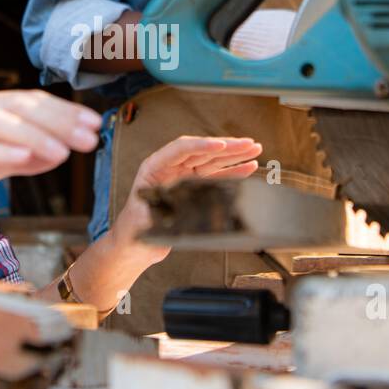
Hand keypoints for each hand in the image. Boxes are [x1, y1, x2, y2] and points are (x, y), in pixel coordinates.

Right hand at [0, 90, 101, 217]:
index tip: (95, 125)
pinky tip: (26, 156)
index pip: (29, 103)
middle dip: (59, 121)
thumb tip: (59, 154)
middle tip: (89, 137)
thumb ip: (20, 158)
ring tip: (64, 151)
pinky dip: (0, 149)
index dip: (64, 112)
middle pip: (18, 107)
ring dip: (34, 134)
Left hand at [111, 136, 262, 264]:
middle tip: (249, 143)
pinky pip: (215, 176)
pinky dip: (232, 172)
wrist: (134, 245)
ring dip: (234, 155)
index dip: (202, 146)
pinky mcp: (193, 189)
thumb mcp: (143, 217)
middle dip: (227, 147)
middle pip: (202, 152)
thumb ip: (159, 207)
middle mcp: (171, 168)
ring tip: (254, 148)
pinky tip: (247, 166)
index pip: (181, 149)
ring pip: (212, 161)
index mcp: (155, 167)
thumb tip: (176, 201)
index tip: (222, 144)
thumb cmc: (134, 229)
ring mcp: (183, 177)